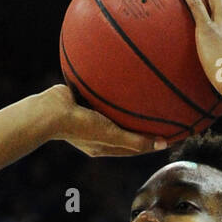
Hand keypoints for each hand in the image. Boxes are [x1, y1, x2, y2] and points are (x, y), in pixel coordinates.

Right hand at [41, 83, 166, 157]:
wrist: (49, 111)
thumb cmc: (79, 126)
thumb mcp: (111, 135)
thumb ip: (135, 140)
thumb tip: (162, 144)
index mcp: (103, 146)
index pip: (134, 147)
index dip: (152, 143)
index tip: (172, 136)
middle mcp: (97, 132)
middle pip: (126, 129)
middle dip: (143, 124)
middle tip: (165, 113)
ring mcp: (89, 116)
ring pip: (115, 111)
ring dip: (129, 104)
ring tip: (148, 92)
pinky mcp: (83, 99)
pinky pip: (104, 94)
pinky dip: (116, 88)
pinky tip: (126, 75)